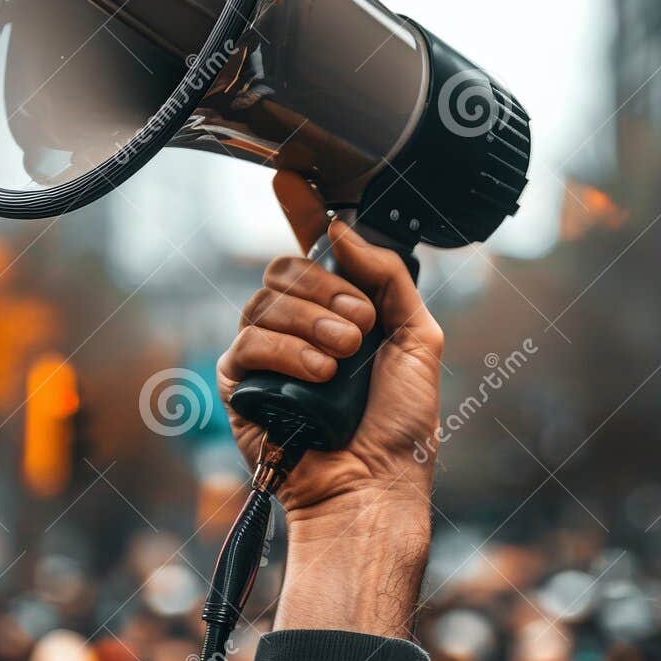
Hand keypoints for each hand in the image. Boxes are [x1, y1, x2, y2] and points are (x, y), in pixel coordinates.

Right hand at [216, 176, 443, 635]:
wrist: (374, 485)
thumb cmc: (400, 426)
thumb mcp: (420, 339)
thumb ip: (388, 277)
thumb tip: (341, 229)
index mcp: (342, 311)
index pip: (312, 249)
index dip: (299, 209)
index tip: (291, 175)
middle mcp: (299, 327)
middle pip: (285, 268)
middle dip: (327, 290)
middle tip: (359, 330)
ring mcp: (266, 354)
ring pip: (266, 300)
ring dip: (313, 325)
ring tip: (342, 362)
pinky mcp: (241, 385)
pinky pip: (247, 341)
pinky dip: (286, 352)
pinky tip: (315, 376)